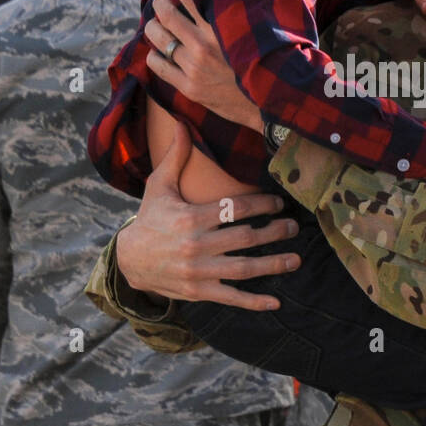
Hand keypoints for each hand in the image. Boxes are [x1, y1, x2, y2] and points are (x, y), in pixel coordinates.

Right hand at [115, 122, 300, 304]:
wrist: (129, 260)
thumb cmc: (150, 218)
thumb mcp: (158, 186)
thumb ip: (176, 156)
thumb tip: (181, 122)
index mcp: (190, 217)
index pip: (234, 209)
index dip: (261, 205)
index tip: (278, 203)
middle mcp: (196, 245)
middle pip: (245, 238)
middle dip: (274, 232)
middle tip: (293, 227)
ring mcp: (198, 272)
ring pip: (244, 269)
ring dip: (273, 265)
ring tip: (295, 259)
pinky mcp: (198, 292)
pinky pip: (231, 298)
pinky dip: (254, 303)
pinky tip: (276, 303)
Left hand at [145, 0, 263, 132]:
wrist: (268, 102)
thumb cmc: (260, 62)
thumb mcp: (252, 32)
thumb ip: (232, 12)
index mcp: (221, 27)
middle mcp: (204, 45)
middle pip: (166, 14)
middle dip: (159, 3)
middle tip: (160, 1)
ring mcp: (194, 67)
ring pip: (157, 37)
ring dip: (152, 27)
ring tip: (157, 25)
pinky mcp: (189, 87)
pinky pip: (157, 64)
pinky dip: (153, 54)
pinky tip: (159, 52)